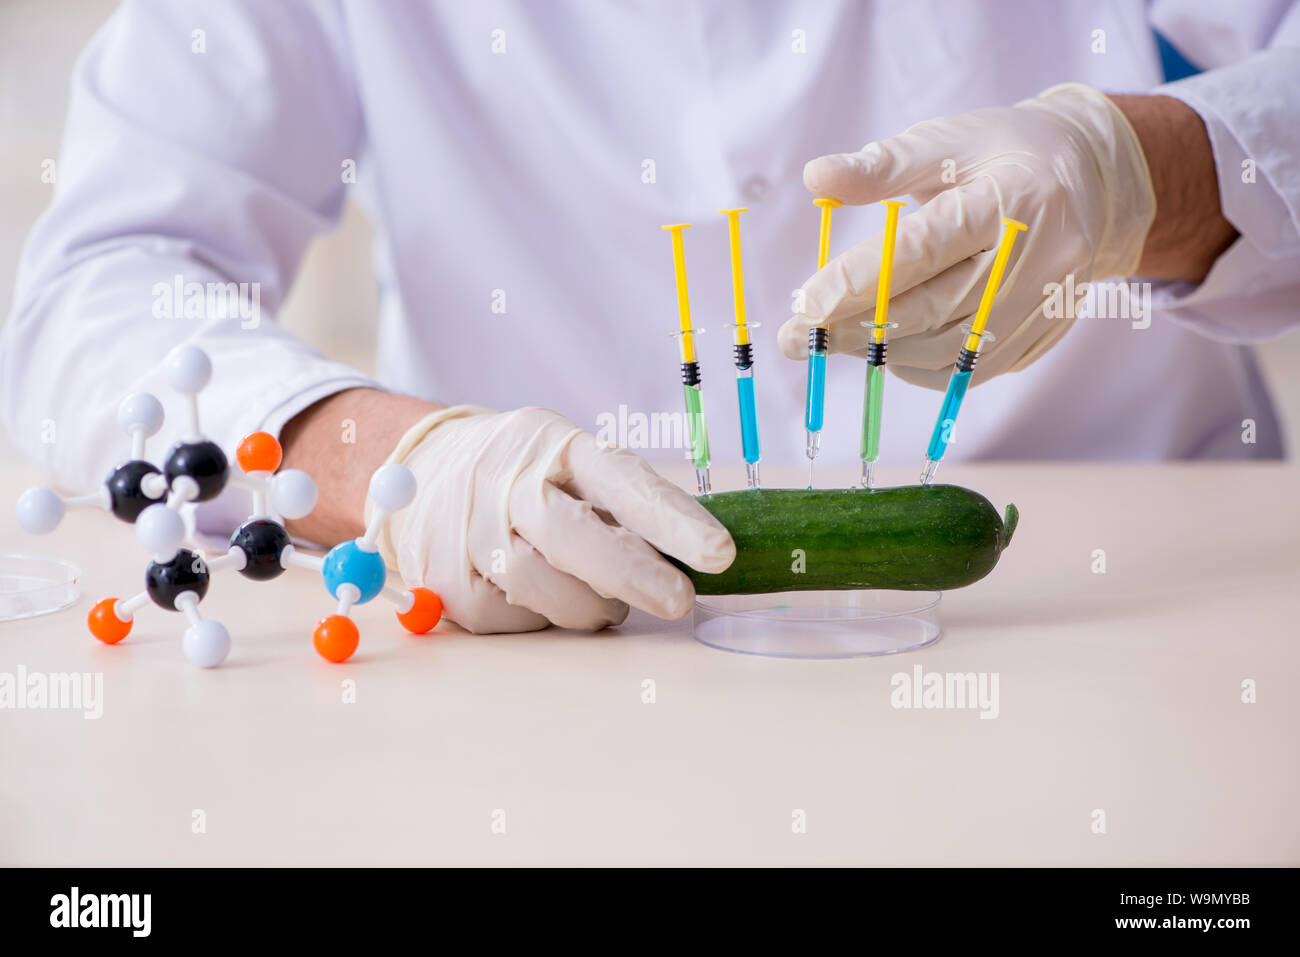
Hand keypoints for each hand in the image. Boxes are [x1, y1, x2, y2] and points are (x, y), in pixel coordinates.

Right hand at [371, 406, 734, 633]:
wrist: (423, 466)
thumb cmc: (524, 471)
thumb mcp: (572, 459)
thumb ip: (622, 503)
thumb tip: (693, 557)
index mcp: (555, 445)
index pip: (623, 482)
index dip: (674, 520)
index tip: (720, 553)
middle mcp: (504, 481)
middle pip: (575, 538)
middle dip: (635, 575)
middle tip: (679, 600)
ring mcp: (467, 530)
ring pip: (546, 589)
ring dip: (591, 605)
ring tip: (602, 596)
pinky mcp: (443, 581)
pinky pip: (513, 618)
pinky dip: (543, 617)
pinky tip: (543, 594)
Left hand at [779, 83, 1156, 388]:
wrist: (1091, 184)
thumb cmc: (1002, 155)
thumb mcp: (946, 140)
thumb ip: (881, 165)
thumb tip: (816, 177)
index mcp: (1014, 198)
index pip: (927, 248)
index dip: (861, 280)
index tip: (805, 304)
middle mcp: (1039, 258)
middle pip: (934, 308)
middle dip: (854, 328)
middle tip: (795, 337)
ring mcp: (1045, 305)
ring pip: (946, 350)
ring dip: (879, 352)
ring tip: (828, 339)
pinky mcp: (1039, 338)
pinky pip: (965, 370)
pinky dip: (915, 365)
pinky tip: (881, 346)